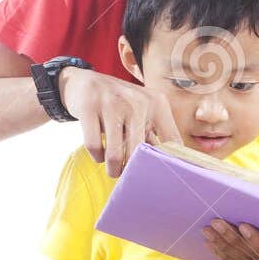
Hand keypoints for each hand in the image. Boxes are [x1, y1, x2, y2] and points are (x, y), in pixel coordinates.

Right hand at [57, 67, 182, 176]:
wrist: (86, 82)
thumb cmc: (120, 105)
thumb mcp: (142, 113)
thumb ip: (155, 136)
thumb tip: (168, 168)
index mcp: (157, 104)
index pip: (172, 141)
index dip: (168, 164)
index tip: (160, 177)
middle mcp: (137, 102)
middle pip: (140, 154)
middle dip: (133, 171)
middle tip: (129, 176)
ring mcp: (112, 103)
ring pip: (115, 155)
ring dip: (114, 169)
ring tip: (114, 170)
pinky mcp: (90, 107)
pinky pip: (95, 146)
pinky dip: (97, 156)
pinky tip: (99, 154)